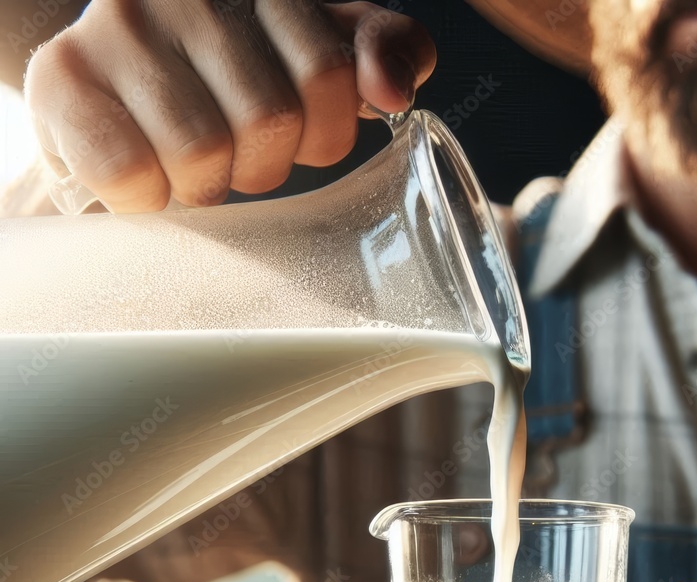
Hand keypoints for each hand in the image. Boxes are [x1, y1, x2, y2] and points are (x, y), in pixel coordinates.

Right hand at [23, 0, 435, 211]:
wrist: (117, 98)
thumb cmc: (232, 86)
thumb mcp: (321, 56)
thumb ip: (378, 50)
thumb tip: (394, 89)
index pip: (327, 73)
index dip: (325, 131)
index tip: (299, 134)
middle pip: (269, 119)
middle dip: (265, 163)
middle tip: (238, 156)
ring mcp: (117, 28)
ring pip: (204, 150)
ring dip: (209, 184)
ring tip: (194, 165)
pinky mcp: (61, 79)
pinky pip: (131, 172)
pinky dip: (150, 198)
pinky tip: (150, 179)